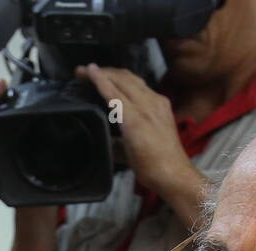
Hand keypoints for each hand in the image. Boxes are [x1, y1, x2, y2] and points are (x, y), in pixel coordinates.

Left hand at [76, 63, 205, 219]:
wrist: (173, 174)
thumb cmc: (159, 165)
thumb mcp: (142, 144)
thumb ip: (122, 139)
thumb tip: (107, 141)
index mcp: (157, 105)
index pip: (135, 83)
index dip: (115, 76)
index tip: (98, 75)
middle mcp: (153, 101)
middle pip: (126, 77)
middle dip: (104, 71)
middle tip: (84, 70)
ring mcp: (146, 107)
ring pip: (120, 81)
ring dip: (100, 74)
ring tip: (82, 72)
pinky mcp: (135, 118)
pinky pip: (115, 95)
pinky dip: (101, 82)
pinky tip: (91, 75)